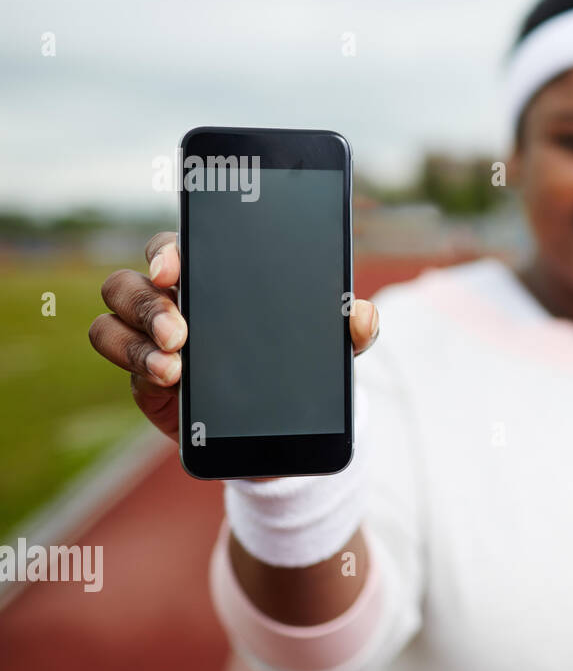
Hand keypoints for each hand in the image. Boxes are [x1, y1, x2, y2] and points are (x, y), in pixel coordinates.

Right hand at [89, 231, 378, 443]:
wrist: (282, 423)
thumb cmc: (298, 363)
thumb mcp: (332, 346)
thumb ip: (351, 329)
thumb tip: (362, 314)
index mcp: (214, 278)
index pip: (176, 247)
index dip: (167, 251)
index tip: (176, 268)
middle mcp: (174, 300)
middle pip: (131, 280)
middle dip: (149, 302)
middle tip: (179, 331)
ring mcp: (150, 336)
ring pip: (112, 317)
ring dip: (135, 339)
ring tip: (173, 364)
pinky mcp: (142, 374)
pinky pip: (118, 355)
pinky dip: (134, 362)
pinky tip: (168, 378)